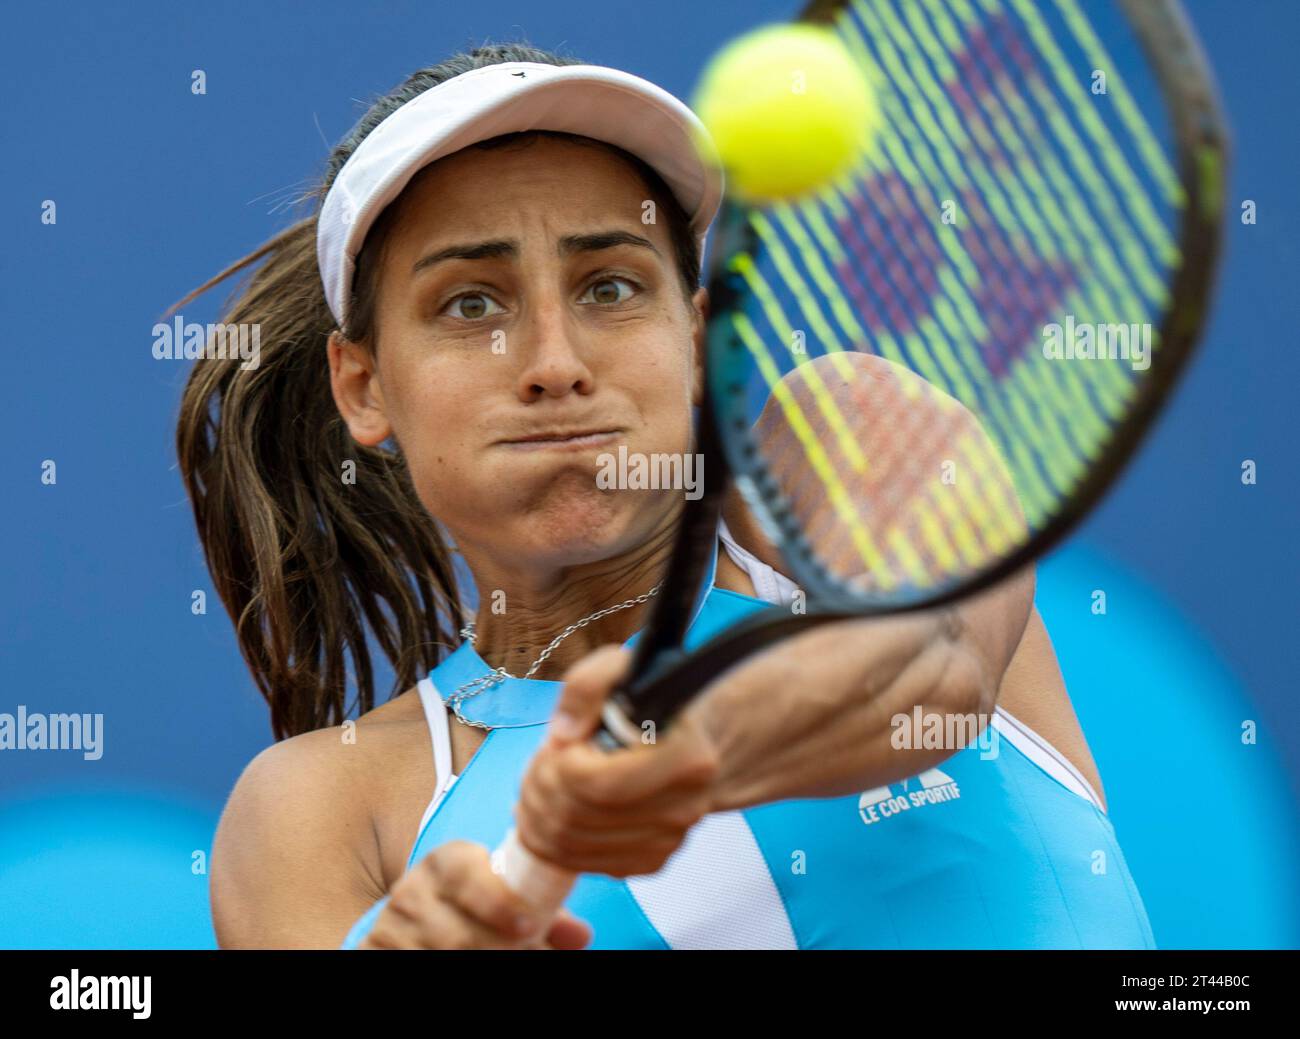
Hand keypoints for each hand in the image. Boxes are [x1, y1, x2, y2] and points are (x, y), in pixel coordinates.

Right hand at [358, 840, 591, 948]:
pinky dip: (452, 970)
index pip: (465, 874)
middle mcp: (413, 892)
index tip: (529, 924)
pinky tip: (473, 966)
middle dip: (501, 949)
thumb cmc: (471, 905)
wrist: (413, 925)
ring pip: (443, 954)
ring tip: (509, 959)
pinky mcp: (378, 950)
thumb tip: (580, 934)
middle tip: (531, 953)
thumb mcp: (502, 899)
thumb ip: (544, 911)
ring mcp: (392, 928)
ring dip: (482, 962)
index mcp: (446, 862)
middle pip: (458, 933)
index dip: (498, 901)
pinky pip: (419, 965)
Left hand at [513, 644, 721, 876]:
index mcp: (686, 758)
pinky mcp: (651, 860)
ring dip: (538, 816)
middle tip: (534, 763)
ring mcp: (668, 840)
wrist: (689, 740)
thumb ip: (587, 686)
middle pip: (580, 818)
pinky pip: (585, 864)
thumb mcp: (621, 669)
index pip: (599, 784)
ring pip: (574, 846)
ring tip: (535, 784)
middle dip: (540, 789)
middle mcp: (683, 807)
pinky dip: (553, 842)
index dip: (558, 766)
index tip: (553, 742)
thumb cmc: (652, 702)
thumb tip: (562, 733)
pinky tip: (549, 811)